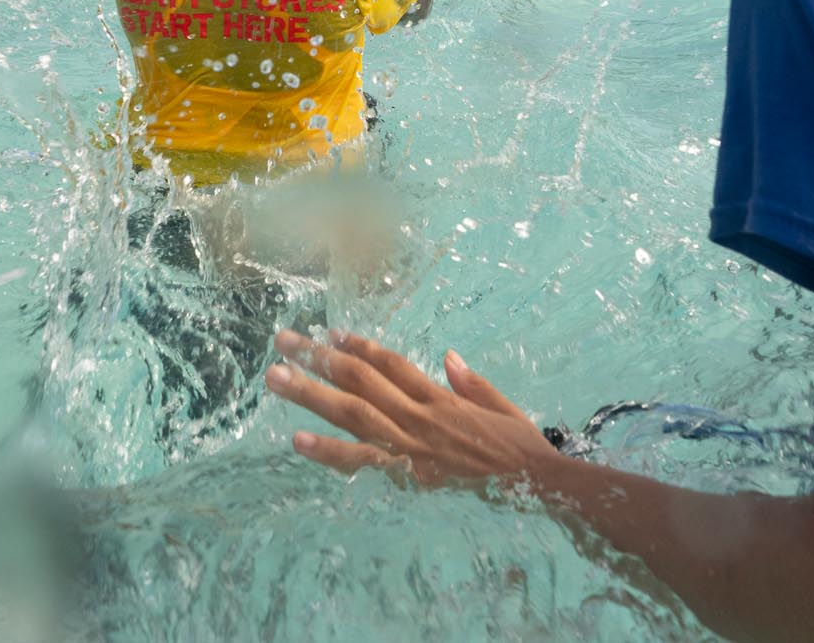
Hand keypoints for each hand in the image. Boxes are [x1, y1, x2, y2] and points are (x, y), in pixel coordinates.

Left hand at [268, 329, 560, 486]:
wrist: (537, 481)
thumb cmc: (520, 446)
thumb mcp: (501, 405)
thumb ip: (472, 382)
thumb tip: (449, 356)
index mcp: (439, 396)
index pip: (390, 363)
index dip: (358, 346)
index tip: (329, 333)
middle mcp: (419, 414)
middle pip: (360, 379)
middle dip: (318, 358)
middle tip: (282, 341)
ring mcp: (411, 444)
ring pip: (353, 413)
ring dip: (311, 394)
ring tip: (276, 378)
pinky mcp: (408, 474)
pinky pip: (363, 461)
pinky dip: (329, 452)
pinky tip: (298, 441)